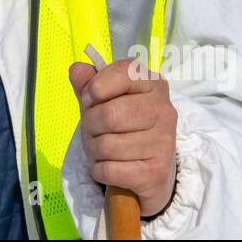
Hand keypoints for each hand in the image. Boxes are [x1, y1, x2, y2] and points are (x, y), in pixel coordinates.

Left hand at [68, 57, 177, 217]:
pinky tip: (108, 165)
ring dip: (93, 149)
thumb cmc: (123, 126)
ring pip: (106, 145)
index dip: (95, 87)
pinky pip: (109, 170)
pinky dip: (98, 169)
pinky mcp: (157, 172)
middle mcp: (164, 111)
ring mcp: (164, 143)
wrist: (148, 168)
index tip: (92, 99)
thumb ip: (89, 82)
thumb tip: (77, 69)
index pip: (122, 73)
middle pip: (109, 115)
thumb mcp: (104, 99)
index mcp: (154, 84)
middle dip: (90, 124)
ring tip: (100, 148)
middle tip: (92, 130)